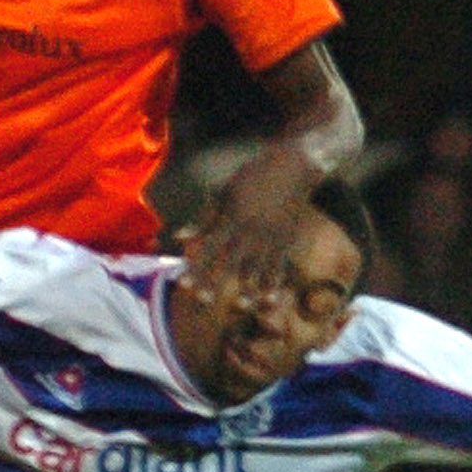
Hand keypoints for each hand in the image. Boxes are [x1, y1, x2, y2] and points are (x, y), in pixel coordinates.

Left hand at [181, 143, 318, 307]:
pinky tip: (270, 298)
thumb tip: (178, 237)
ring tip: (241, 306)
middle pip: (228, 263)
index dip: (195, 268)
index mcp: (231, 218)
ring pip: (257, 268)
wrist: (293, 166)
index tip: (183, 285)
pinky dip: (275, 282)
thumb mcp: (224, 192)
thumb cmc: (253, 176)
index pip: (207, 249)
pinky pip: (281, 265)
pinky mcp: (287, 238)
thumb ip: (203, 218)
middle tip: (203, 301)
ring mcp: (270, 236)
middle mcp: (249, 231)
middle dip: (215, 283)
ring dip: (248, 288)